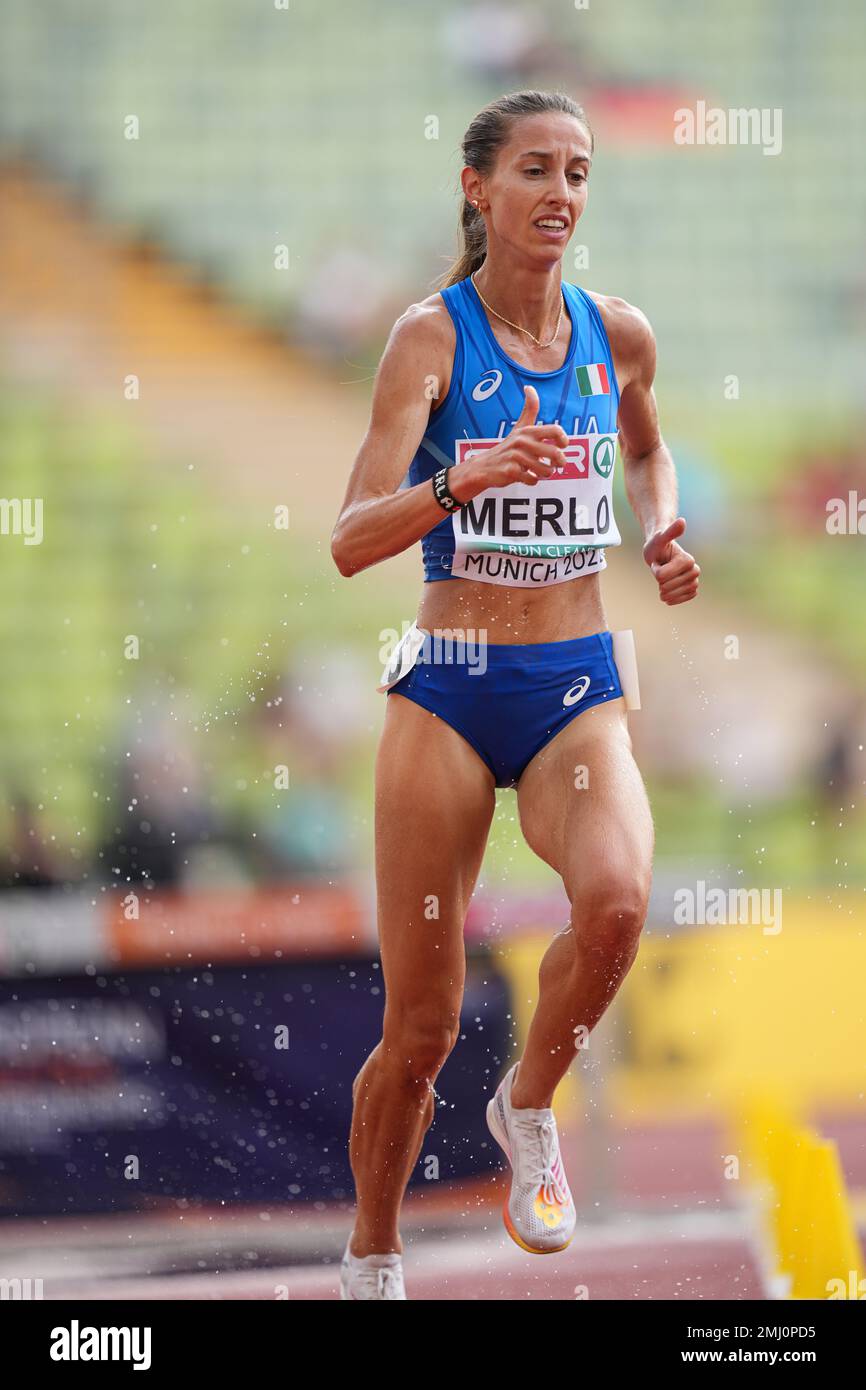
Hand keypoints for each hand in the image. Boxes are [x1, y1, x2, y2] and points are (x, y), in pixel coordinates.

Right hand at [450, 385, 568, 501]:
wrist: (484, 467)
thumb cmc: (508, 447)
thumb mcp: (519, 427)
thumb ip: (529, 409)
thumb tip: (529, 387)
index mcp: (528, 431)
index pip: (555, 431)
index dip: (564, 439)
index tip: (563, 446)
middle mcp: (522, 442)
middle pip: (554, 453)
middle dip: (560, 462)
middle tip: (558, 465)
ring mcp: (516, 456)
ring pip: (546, 469)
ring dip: (547, 473)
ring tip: (541, 471)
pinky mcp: (510, 470)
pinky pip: (532, 479)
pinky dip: (533, 480)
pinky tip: (527, 477)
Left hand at [643, 517, 700, 604]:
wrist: (661, 554)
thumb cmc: (658, 545)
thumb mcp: (659, 538)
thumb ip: (670, 532)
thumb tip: (682, 521)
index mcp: (687, 559)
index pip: (662, 576)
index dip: (656, 571)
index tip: (658, 563)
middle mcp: (694, 570)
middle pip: (669, 586)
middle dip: (660, 581)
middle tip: (661, 571)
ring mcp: (694, 580)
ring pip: (679, 594)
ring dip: (667, 592)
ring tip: (663, 583)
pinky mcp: (693, 589)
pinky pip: (687, 597)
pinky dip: (676, 599)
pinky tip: (669, 594)